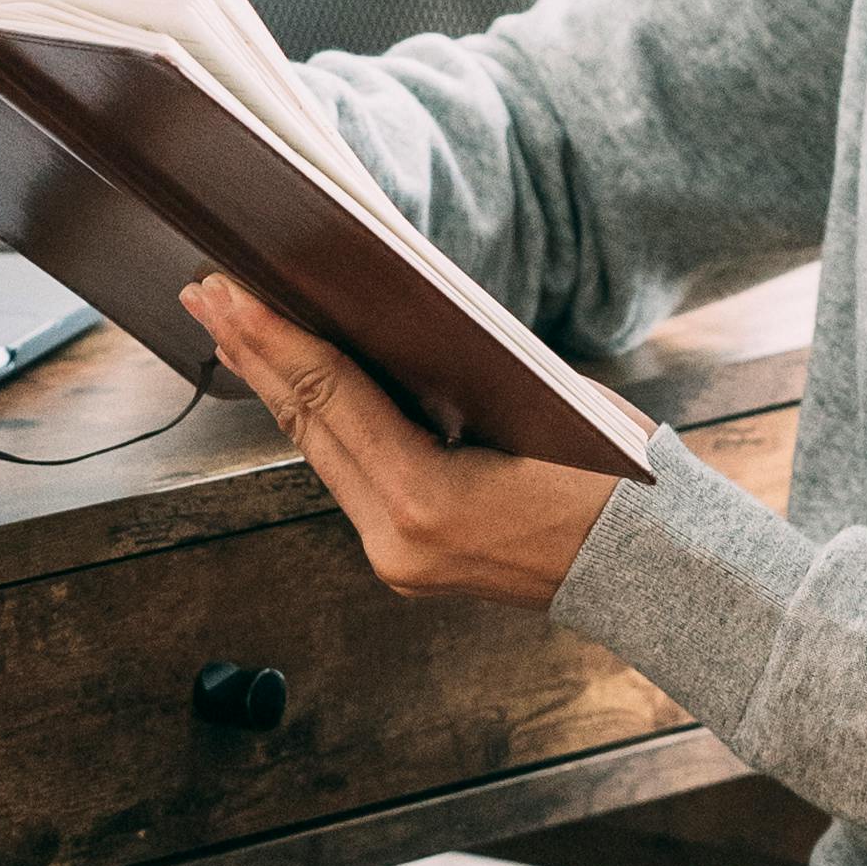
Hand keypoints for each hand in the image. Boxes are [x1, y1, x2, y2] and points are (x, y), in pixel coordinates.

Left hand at [189, 278, 613, 607]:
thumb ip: (450, 373)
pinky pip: (350, 476)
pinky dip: (319, 423)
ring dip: (276, 386)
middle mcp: (396, 542)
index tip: (228, 288)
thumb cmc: (620, 480)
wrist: (661, 577)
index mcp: (427, 504)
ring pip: (320, 454)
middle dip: (254, 354)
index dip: (274, 336)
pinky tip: (291, 383)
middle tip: (205, 291)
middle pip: (308, 427)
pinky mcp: (406, 560)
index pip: (331, 398)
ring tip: (229, 327)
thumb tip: (376, 325)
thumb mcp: (537, 401)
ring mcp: (397, 559)